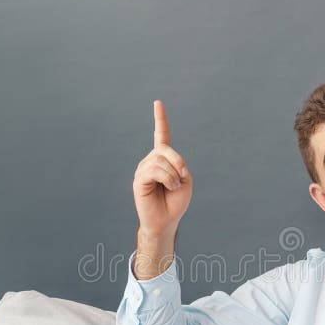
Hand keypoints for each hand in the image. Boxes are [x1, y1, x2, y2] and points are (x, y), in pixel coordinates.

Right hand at [132, 100, 191, 237]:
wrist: (166, 221)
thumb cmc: (176, 202)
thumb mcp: (185, 180)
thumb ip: (178, 165)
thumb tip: (160, 160)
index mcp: (163, 159)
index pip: (161, 135)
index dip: (160, 119)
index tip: (157, 103)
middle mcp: (151, 160)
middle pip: (166, 150)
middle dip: (179, 163)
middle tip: (181, 179)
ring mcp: (143, 168)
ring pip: (161, 161)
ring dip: (173, 176)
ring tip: (173, 188)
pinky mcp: (139, 179)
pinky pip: (155, 170)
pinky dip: (167, 178)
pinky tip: (168, 187)